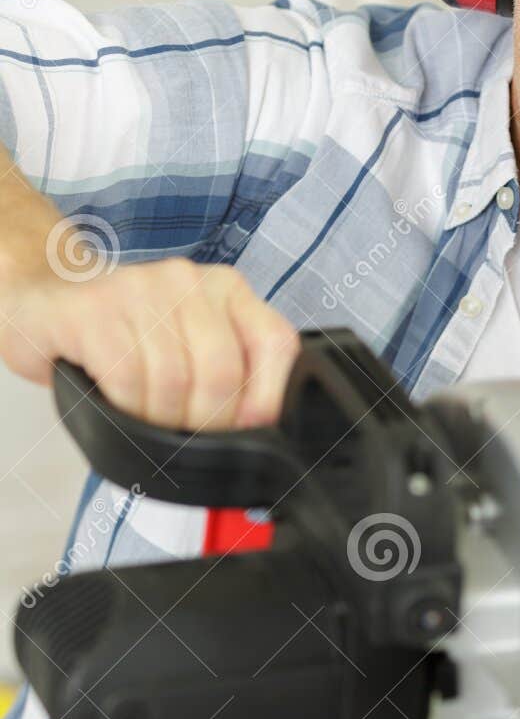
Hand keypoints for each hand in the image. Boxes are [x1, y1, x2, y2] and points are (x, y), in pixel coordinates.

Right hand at [0, 255, 299, 430]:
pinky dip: (128, 409)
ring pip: (174, 380)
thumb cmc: (125, 335)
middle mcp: (188, 280)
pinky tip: (118, 405)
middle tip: (185, 437)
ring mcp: (139, 289)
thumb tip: (263, 429)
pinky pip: (129, 378)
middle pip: (222, 371)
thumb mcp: (189, 346)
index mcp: (226, 288)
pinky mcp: (93, 310)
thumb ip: (232, 371)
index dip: (266, 400)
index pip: (276, 343)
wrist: (43, 302)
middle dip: (206, 423)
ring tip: (146, 420)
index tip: (248, 433)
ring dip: (161, 421)